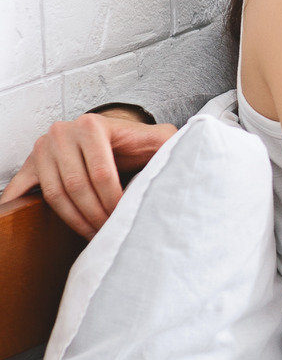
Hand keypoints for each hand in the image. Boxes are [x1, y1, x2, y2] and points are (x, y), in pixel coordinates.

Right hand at [1, 111, 178, 237]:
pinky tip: (19, 224)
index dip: (113, 201)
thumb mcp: (159, 138)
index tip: (124, 218)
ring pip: (54, 193)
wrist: (114, 137)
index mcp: (93, 125)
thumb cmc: (138, 143)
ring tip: (93, 235)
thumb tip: (186, 151)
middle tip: (109, 233)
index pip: (101, 173)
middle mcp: (63, 132)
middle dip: (94, 214)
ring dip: (73, 219)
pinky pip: (20, 188)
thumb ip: (171, 142)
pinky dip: (17, 206)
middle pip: (76, 186)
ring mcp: (43, 148)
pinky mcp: (30, 164)